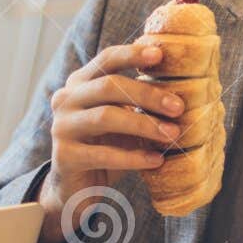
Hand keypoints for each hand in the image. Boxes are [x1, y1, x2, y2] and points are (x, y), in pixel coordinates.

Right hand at [37, 42, 183, 242]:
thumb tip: (181, 91)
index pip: (105, 60)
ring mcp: (61, 127)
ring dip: (144, 125)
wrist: (80, 188)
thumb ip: (139, 102)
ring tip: (172, 134)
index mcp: (80, 83)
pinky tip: (155, 160)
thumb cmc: (107, 146)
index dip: (131, 54)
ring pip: (106, 117)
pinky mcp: (64, 156)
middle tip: (178, 107)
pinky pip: (103, 153)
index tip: (160, 55)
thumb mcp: (123, 119)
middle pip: (109, 86)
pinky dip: (133, 157)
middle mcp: (66, 99)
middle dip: (147, 94)